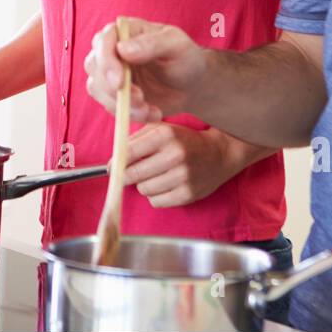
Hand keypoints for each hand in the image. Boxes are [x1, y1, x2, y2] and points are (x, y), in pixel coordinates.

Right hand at [83, 17, 208, 121]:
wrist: (192, 86)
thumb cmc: (186, 58)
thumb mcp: (176, 46)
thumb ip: (152, 44)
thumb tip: (123, 49)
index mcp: (125, 31)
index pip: (103, 41)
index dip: (107, 62)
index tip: (120, 82)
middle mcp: (112, 49)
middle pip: (94, 65)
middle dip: (113, 88)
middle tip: (140, 100)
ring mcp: (110, 72)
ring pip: (97, 88)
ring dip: (122, 104)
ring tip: (150, 110)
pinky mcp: (113, 93)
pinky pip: (109, 106)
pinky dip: (129, 114)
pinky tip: (152, 113)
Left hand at [124, 123, 240, 207]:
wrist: (220, 154)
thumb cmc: (185, 140)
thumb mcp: (162, 128)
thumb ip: (137, 138)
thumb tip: (115, 157)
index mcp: (166, 135)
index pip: (129, 153)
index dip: (116, 162)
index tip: (112, 167)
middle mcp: (175, 155)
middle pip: (133, 174)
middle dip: (126, 176)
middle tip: (128, 174)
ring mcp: (183, 176)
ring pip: (143, 189)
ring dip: (144, 185)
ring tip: (154, 177)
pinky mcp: (188, 194)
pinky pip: (156, 202)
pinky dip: (155, 196)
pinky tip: (164, 186)